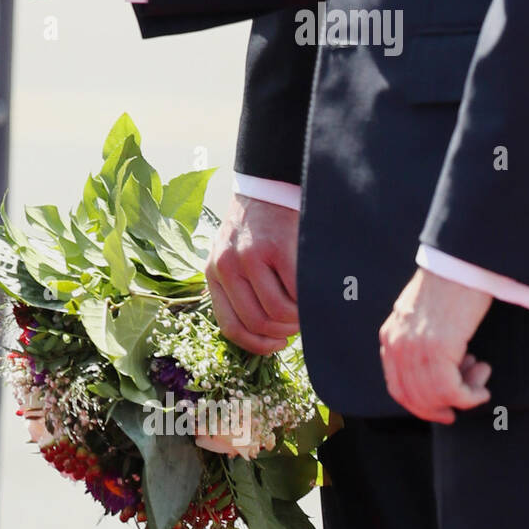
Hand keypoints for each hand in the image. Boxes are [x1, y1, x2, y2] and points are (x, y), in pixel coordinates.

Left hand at [205, 194, 300, 353]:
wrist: (269, 183)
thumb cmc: (260, 226)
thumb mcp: (237, 254)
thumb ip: (243, 287)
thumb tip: (269, 330)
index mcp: (214, 272)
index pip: (230, 325)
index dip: (257, 343)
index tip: (277, 345)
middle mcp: (225, 266)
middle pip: (256, 322)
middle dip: (283, 332)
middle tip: (299, 324)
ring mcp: (249, 257)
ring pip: (276, 312)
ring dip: (297, 318)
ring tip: (307, 307)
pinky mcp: (275, 248)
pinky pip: (295, 292)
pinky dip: (308, 301)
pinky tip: (314, 293)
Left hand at [379, 268, 493, 422]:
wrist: (457, 264)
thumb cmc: (447, 287)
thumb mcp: (421, 318)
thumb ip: (418, 342)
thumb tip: (437, 374)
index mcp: (389, 338)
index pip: (396, 387)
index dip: (420, 406)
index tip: (443, 411)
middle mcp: (396, 346)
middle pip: (413, 398)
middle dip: (441, 408)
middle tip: (466, 401)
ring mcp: (414, 348)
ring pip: (433, 397)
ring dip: (462, 397)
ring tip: (480, 378)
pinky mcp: (437, 348)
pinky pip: (450, 390)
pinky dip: (470, 396)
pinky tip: (483, 383)